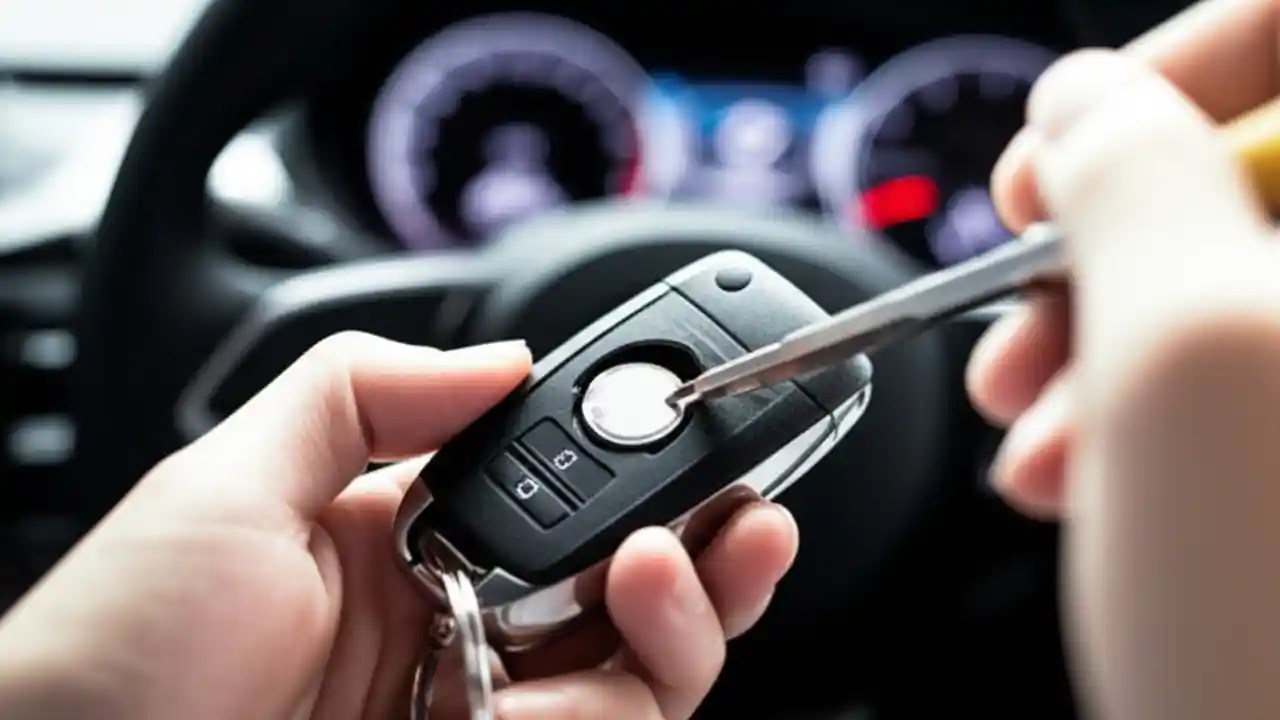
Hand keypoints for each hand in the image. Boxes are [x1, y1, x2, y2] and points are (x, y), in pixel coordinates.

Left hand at [0, 333, 797, 718]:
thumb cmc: (111, 656)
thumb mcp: (228, 485)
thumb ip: (366, 392)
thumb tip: (504, 358)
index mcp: (419, 542)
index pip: (571, 498)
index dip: (656, 475)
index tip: (715, 443)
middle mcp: (469, 633)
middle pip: (640, 598)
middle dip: (712, 559)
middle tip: (745, 526)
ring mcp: (486, 718)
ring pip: (643, 682)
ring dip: (674, 634)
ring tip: (643, 589)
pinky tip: (522, 709)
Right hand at [968, 0, 1279, 715]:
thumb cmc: (1277, 653)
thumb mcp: (1185, 367)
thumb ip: (1129, 183)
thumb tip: (1079, 105)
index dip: (1181, 67)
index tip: (1057, 153)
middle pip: (1257, 181)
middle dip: (1107, 242)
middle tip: (1020, 322)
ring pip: (1230, 285)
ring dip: (1099, 345)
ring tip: (1032, 436)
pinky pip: (1228, 376)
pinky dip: (1135, 413)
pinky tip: (1077, 477)